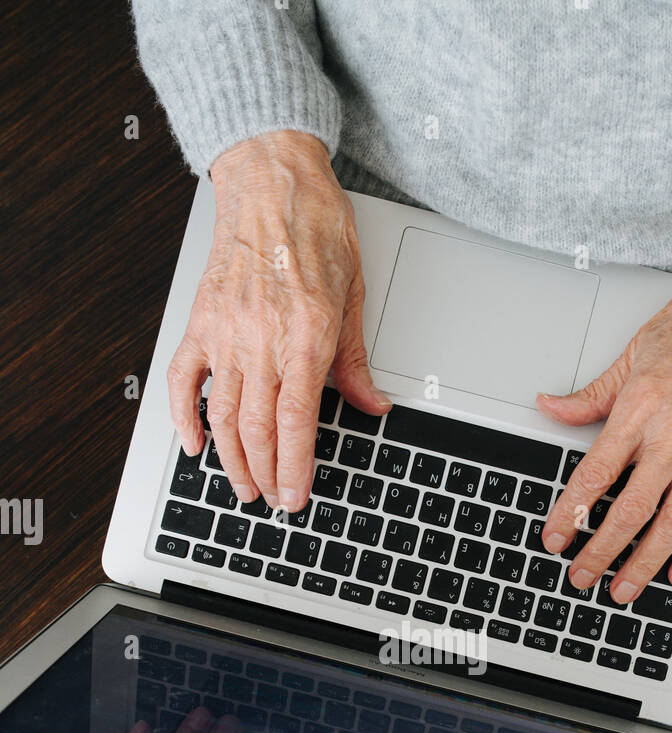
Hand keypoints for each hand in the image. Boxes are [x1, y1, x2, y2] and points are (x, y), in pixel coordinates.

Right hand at [168, 130, 390, 511]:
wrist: (272, 178)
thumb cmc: (315, 225)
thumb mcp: (354, 294)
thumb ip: (356, 360)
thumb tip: (372, 405)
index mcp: (306, 334)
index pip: (297, 421)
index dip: (295, 467)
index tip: (296, 496)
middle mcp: (262, 337)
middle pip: (258, 427)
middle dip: (265, 474)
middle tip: (272, 500)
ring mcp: (225, 331)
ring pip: (223, 414)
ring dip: (231, 459)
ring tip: (243, 486)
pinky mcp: (201, 321)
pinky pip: (184, 379)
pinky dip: (185, 417)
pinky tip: (195, 445)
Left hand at [538, 269, 671, 600]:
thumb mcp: (632, 352)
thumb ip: (591, 395)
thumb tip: (550, 408)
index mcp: (641, 407)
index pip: (596, 473)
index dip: (571, 512)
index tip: (554, 537)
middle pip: (631, 509)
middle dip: (601, 551)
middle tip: (580, 576)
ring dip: (645, 562)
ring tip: (623, 589)